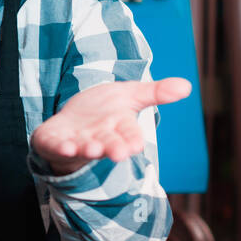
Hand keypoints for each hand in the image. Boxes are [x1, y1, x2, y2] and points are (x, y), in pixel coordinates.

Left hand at [30, 77, 191, 174]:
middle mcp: (100, 138)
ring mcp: (77, 142)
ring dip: (87, 149)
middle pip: (109, 145)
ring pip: (83, 148)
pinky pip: (56, 146)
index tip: (135, 145)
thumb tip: (187, 86)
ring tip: (91, 149)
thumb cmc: (105, 109)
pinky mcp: (54, 141)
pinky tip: (64, 146)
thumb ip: (155, 92)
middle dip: (113, 148)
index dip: (132, 140)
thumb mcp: (130, 95)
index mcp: (120, 129)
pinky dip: (59, 147)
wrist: (74, 115)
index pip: (130, 135)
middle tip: (118, 153)